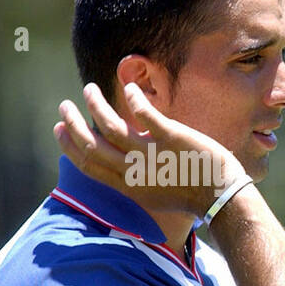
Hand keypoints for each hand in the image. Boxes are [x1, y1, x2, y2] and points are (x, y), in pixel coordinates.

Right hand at [53, 82, 247, 215]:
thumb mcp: (157, 195)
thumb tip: (123, 164)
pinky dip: (134, 97)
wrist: (224, 198)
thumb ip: (137, 181)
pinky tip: (130, 87)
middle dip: (73, 123)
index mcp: (129, 187)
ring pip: (110, 126)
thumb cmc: (195, 196)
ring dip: (95, 104)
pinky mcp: (172, 139)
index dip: (70, 146)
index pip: (89, 165)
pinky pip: (144, 113)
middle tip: (65, 106)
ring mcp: (153, 156)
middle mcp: (135, 173)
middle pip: (91, 145)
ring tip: (89, 89)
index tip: (60, 129)